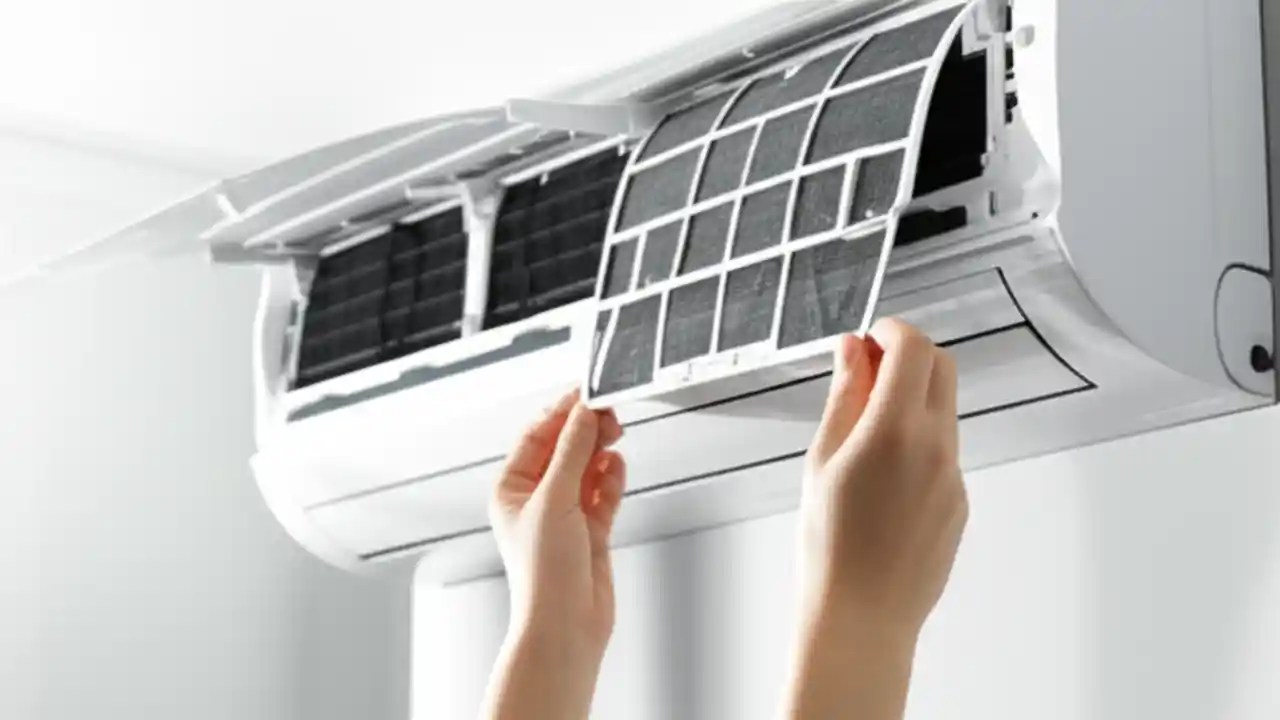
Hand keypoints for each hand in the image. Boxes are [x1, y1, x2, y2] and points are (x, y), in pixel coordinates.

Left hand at [481, 389, 625, 719]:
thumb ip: (574, 452)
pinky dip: (612, 478)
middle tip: (608, 411)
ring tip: (615, 434)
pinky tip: (617, 467)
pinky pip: (604, 491)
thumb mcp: (555, 500)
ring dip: (601, 449)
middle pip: (565, 448)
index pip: (537, 435)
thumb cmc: (542, 575)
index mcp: (511, 488)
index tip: (586, 391)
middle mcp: (536, 499)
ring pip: (587, 466)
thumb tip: (583, 414)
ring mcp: (565, 514)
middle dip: (586, 428)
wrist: (566, 624)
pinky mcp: (591, 529)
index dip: (562, 411)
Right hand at [781, 318, 966, 719]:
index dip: (892, 331)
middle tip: (870, 369)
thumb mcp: (821, 459)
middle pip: (942, 369)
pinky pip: (944, 452)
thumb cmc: (828, 546)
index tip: (870, 337)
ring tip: (865, 431)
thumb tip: (852, 349)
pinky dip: (919, 440)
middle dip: (910, 355)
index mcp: (895, 431)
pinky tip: (882, 478)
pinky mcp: (960, 501)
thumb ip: (844, 395)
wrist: (861, 616)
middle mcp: (936, 447)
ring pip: (944, 411)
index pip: (914, 348)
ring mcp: (954, 476)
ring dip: (913, 399)